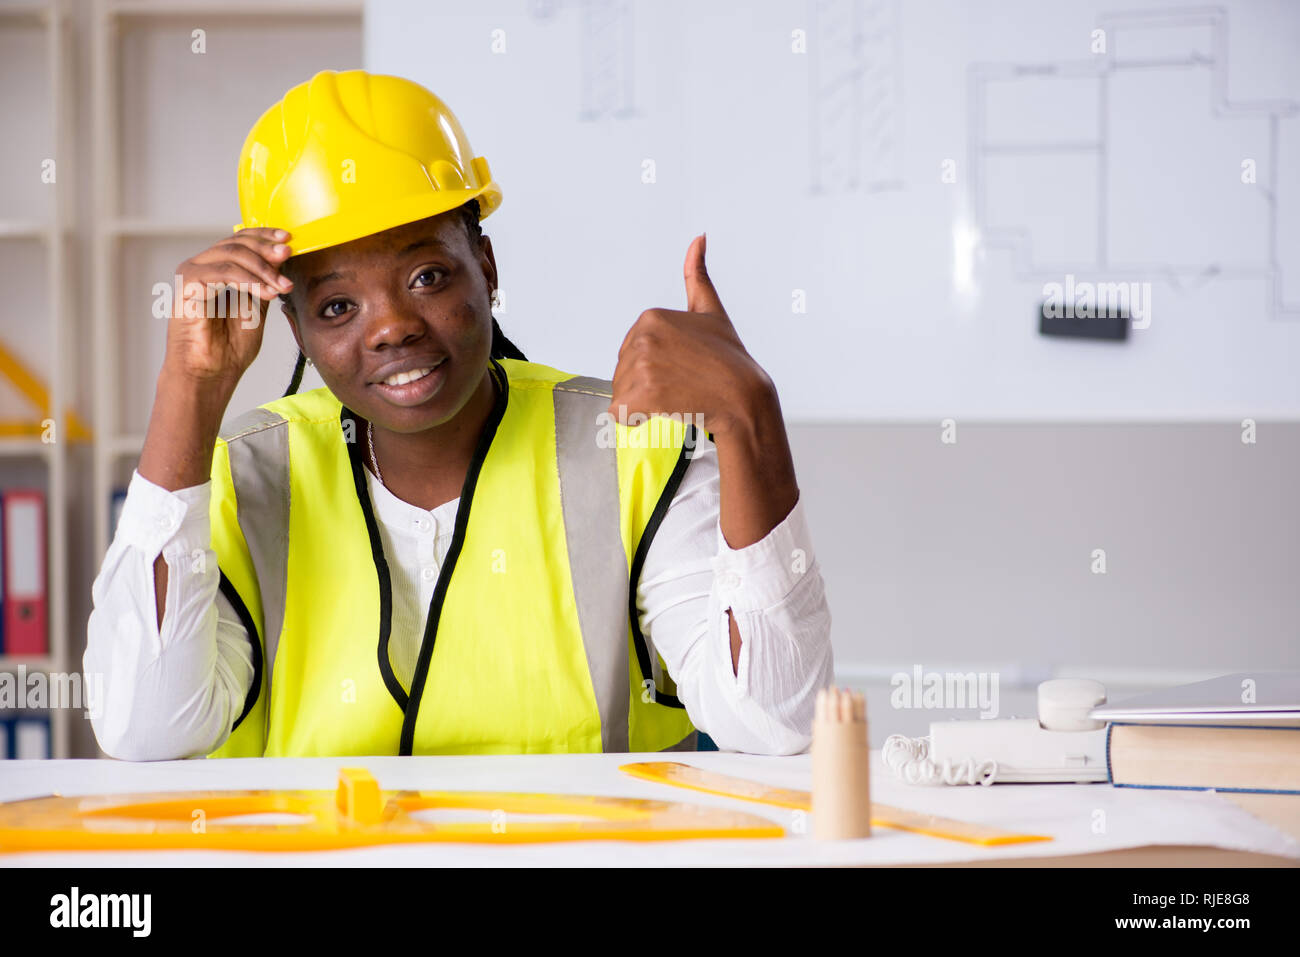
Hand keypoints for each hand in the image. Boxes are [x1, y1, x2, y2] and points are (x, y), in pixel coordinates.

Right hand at [161, 227, 293, 389]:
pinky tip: (266, 293)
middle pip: (236, 243)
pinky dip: (249, 280)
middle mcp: (202, 267)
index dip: (264, 236)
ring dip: (263, 269)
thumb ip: (265, 281)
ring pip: (232, 255)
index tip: (288, 240)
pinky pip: (223, 273)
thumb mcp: (257, 306)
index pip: (240, 240)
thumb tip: (282, 256)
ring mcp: (192, 274)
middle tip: (288, 255)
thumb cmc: (229, 347)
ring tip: (282, 286)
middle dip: (266, 250)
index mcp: (216, 268)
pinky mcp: (188, 285)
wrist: (211, 373)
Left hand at [609, 233, 773, 439]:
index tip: (679, 369)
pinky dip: (634, 420)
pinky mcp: (641, 395)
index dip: (652, 367)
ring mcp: (641, 366)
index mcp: (651, 317)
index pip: (630, 352)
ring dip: (642, 404)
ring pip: (621, 394)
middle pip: (623, 373)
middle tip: (679, 386)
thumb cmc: (729, 359)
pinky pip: (618, 414)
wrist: (744, 398)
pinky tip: (660, 411)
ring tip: (674, 398)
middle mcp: (642, 338)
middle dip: (645, 386)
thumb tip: (699, 237)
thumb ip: (697, 275)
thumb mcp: (711, 311)